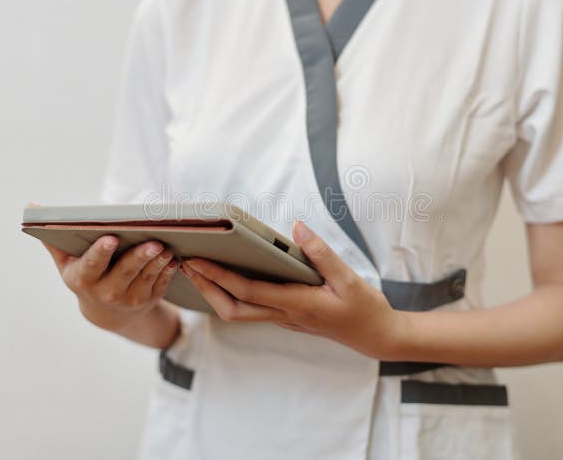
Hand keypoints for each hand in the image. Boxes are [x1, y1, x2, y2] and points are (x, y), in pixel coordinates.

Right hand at [43, 236, 178, 331]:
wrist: (106, 312)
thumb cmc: (85, 275)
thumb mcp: (66, 261)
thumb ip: (54, 236)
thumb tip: (32, 206)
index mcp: (84, 279)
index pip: (92, 265)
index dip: (101, 253)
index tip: (110, 238)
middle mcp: (106, 292)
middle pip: (125, 272)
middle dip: (139, 256)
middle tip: (153, 241)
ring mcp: (130, 298)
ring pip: (146, 277)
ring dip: (158, 262)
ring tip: (165, 246)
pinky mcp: (150, 299)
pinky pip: (161, 282)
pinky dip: (168, 269)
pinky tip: (173, 256)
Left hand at [179, 220, 407, 359]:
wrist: (375, 336)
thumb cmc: (364, 308)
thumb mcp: (348, 278)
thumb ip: (321, 253)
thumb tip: (297, 227)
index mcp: (297, 304)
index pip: (248, 291)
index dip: (219, 276)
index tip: (198, 260)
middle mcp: (285, 315)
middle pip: (232, 309)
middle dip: (206, 288)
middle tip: (187, 265)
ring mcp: (284, 319)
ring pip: (239, 313)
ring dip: (215, 294)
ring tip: (199, 270)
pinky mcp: (287, 317)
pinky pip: (251, 309)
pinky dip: (231, 295)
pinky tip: (226, 278)